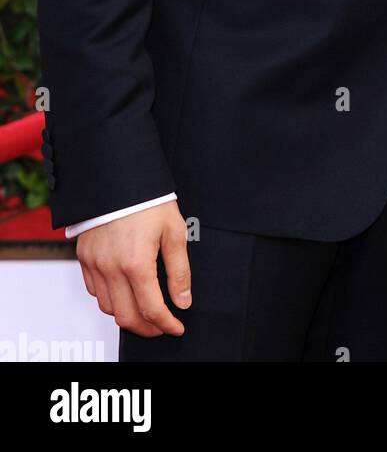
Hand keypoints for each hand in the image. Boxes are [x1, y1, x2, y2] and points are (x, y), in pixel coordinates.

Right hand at [76, 201, 190, 336]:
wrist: (118, 177)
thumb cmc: (149, 201)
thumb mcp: (174, 231)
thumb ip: (179, 270)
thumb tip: (183, 301)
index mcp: (136, 263)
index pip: (152, 309)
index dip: (167, 324)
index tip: (177, 327)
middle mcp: (111, 268)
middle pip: (126, 317)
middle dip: (147, 328)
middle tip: (163, 326)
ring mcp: (94, 264)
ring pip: (108, 308)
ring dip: (128, 315)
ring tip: (146, 309)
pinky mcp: (84, 258)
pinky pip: (94, 291)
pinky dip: (110, 299)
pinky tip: (125, 292)